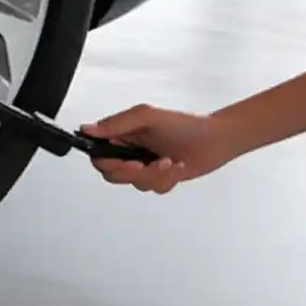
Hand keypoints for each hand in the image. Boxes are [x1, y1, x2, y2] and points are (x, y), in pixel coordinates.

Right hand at [81, 104, 238, 193]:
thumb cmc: (186, 124)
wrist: (217, 140)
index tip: (122, 159)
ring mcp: (145, 164)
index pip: (97, 151)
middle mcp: (130, 149)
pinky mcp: (159, 176)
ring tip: (168, 161)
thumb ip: (116, 123)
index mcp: (122, 133)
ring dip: (154, 175)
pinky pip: (153, 188)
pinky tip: (176, 166)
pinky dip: (167, 180)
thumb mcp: (147, 116)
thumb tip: (88, 129)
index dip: (105, 160)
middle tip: (144, 163)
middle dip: (131, 171)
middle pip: (112, 173)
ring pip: (134, 183)